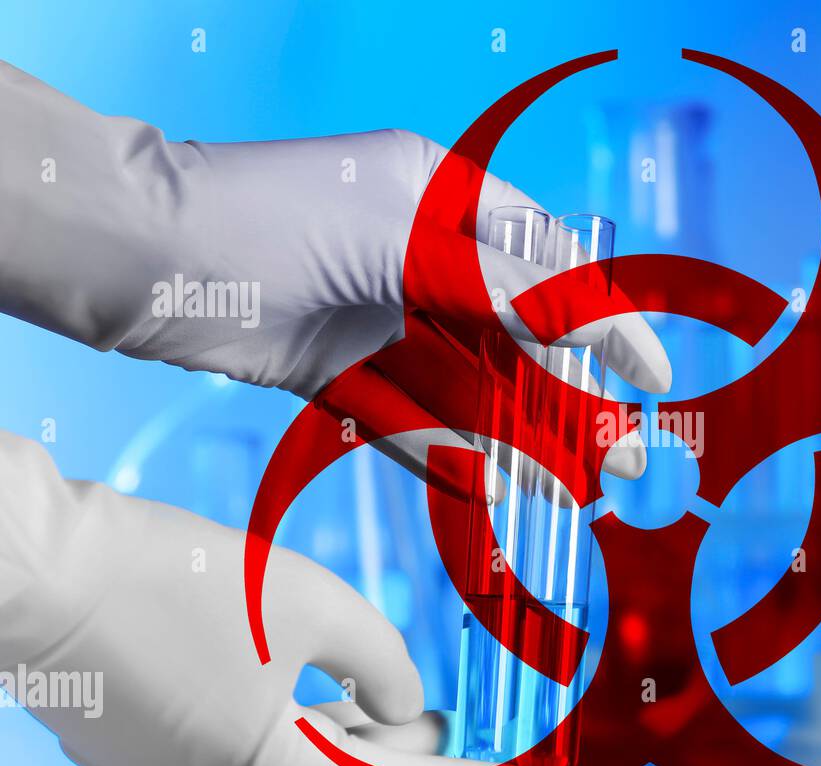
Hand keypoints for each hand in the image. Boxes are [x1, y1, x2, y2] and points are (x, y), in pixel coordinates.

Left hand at [0, 60, 670, 485]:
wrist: (142, 258)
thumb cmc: (271, 217)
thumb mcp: (404, 238)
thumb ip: (502, 284)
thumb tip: (585, 323)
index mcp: (439, 194)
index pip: (548, 261)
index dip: (606, 321)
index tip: (652, 376)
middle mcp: (413, 254)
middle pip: (514, 336)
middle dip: (570, 398)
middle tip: (626, 455)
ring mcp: (374, 314)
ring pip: (464, 385)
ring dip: (518, 437)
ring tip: (575, 490)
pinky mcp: (334, 368)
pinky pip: (407, 416)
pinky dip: (449, 452)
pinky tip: (499, 489)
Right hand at [0, 434, 568, 765]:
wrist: (38, 566)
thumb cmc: (177, 582)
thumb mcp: (315, 608)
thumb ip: (382, 666)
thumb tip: (406, 709)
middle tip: (476, 753)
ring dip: (362, 753)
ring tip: (423, 724)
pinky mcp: (151, 746)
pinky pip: (253, 756)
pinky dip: (306, 738)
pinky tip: (341, 707)